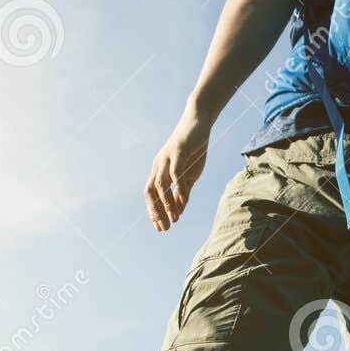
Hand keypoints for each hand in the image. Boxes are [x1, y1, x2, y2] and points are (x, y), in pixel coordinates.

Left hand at [145, 109, 210, 231]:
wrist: (199, 122)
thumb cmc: (194, 149)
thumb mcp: (188, 174)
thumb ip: (183, 192)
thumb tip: (178, 211)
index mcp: (159, 170)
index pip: (151, 195)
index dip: (153, 212)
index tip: (160, 228)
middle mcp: (158, 165)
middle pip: (151, 192)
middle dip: (156, 211)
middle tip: (165, 228)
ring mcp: (166, 158)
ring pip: (161, 185)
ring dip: (166, 203)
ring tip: (174, 218)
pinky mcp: (177, 151)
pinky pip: (175, 173)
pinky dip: (178, 188)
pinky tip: (184, 200)